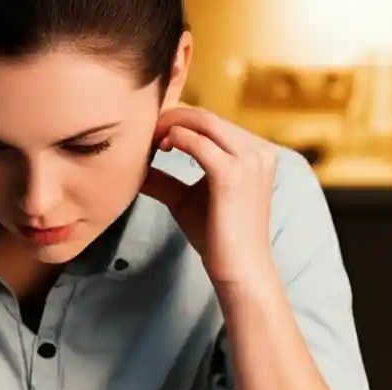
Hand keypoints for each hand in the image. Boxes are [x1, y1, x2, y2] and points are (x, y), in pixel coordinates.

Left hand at [140, 107, 278, 284]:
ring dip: (171, 125)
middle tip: (145, 130)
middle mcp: (258, 150)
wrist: (239, 270)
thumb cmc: (217, 238)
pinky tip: (159, 149)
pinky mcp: (232, 173)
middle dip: (172, 117)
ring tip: (150, 140)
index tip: (154, 132)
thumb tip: (133, 166)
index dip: (180, 121)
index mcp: (256, 152)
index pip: (214, 122)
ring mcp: (249, 160)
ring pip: (203, 122)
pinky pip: (196, 142)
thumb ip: (165, 178)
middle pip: (207, 117)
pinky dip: (174, 139)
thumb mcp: (187, 199)